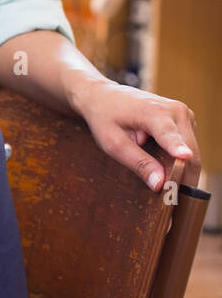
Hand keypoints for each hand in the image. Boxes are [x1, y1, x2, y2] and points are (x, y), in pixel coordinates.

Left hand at [71, 79, 199, 188]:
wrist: (104, 96)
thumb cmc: (105, 118)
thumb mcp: (113, 143)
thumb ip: (137, 163)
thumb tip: (159, 184)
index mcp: (153, 111)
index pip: (169, 134)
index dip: (177, 149)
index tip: (185, 158)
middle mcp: (175, 110)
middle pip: (188, 151)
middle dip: (182, 177)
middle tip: (174, 201)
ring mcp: (184, 114)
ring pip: (192, 152)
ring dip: (182, 169)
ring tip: (167, 184)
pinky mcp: (186, 120)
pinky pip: (189, 147)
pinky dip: (180, 160)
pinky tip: (165, 165)